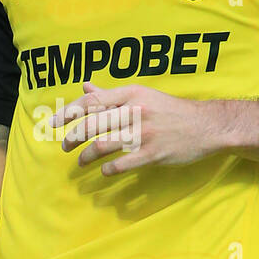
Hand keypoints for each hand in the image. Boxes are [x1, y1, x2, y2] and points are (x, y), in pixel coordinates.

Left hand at [50, 81, 228, 174]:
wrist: (205, 126)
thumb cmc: (169, 110)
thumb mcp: (142, 95)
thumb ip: (111, 94)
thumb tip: (85, 87)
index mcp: (131, 93)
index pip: (92, 101)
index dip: (68, 112)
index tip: (53, 123)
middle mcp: (135, 111)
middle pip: (92, 124)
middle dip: (73, 138)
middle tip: (65, 147)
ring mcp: (144, 133)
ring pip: (103, 145)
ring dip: (86, 156)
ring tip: (80, 162)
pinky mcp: (153, 153)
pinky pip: (121, 164)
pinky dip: (108, 169)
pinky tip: (105, 171)